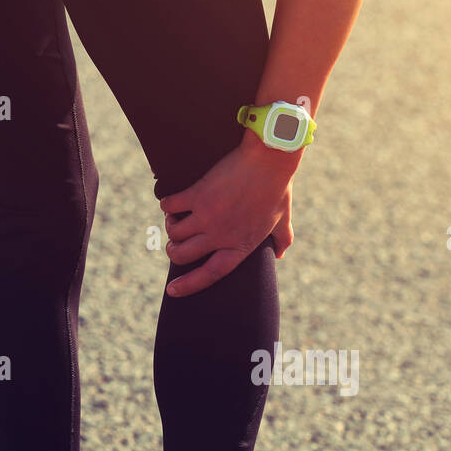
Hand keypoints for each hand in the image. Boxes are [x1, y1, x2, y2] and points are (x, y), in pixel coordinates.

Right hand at [158, 134, 297, 296]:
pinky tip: (170, 202)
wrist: (269, 159)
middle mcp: (221, 236)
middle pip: (183, 255)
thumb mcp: (283, 219)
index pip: (210, 274)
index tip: (173, 291)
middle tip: (174, 244)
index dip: (189, 285)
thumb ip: (282, 240)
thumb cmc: (278, 188)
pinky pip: (170, 207)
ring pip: (174, 233)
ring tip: (174, 221)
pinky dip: (167, 206)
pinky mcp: (197, 195)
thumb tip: (280, 255)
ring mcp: (207, 217)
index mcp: (240, 246)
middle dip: (174, 252)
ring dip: (171, 228)